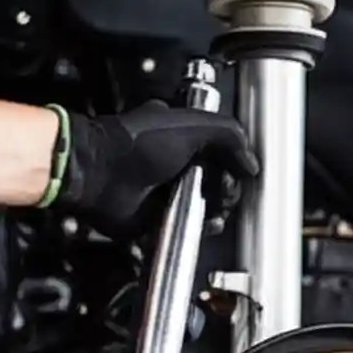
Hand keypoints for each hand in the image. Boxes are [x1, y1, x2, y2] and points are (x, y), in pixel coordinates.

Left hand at [57, 101, 259, 237]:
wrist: (102, 174)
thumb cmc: (138, 144)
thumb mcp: (192, 125)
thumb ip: (229, 135)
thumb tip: (251, 164)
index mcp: (181, 136)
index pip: (220, 151)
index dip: (233, 162)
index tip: (237, 170)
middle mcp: (175, 163)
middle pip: (217, 181)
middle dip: (227, 189)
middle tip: (223, 190)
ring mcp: (167, 191)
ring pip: (207, 205)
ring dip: (219, 209)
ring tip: (217, 209)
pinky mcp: (159, 217)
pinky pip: (189, 225)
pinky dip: (202, 226)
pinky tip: (207, 223)